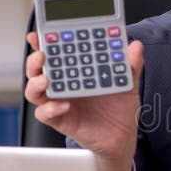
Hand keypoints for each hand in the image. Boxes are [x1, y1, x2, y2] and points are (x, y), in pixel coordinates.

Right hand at [24, 32, 143, 170]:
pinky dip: (50, 109)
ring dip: (36, 84)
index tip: (38, 34)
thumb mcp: (128, 84)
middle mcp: (63, 85)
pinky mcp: (60, 120)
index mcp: (75, 71)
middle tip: (42, 55)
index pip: (55, 53)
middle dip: (34, 60)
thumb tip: (135, 46)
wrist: (122, 137)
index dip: (43, 43)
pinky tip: (63, 105)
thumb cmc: (120, 107)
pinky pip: (46, 114)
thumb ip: (130, 66)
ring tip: (46, 80)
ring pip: (35, 91)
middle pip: (38, 69)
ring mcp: (58, 102)